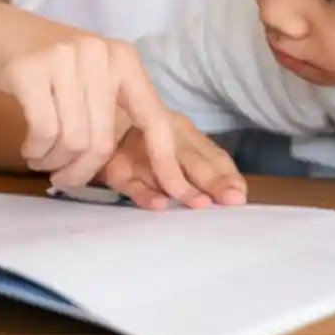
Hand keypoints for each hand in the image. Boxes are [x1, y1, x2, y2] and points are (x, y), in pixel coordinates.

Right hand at [0, 0, 191, 200]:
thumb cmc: (36, 63)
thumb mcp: (86, 75)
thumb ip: (111, 109)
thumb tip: (149, 169)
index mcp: (123, 58)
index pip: (156, 120)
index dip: (167, 163)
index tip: (179, 198)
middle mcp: (99, 54)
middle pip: (103, 141)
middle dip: (81, 171)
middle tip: (62, 178)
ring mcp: (64, 58)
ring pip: (73, 141)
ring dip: (53, 162)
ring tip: (40, 157)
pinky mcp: (29, 70)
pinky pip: (43, 132)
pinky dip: (35, 150)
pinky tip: (27, 146)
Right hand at [96, 113, 247, 210]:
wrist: (93, 130)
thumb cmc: (141, 148)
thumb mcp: (174, 153)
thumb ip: (205, 168)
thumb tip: (239, 192)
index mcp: (183, 131)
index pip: (211, 154)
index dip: (227, 174)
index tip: (241, 195)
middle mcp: (164, 135)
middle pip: (193, 159)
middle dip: (214, 180)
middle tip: (232, 200)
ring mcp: (139, 149)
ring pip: (165, 166)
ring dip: (183, 185)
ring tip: (201, 204)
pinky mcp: (117, 168)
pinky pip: (132, 182)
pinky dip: (146, 193)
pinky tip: (161, 204)